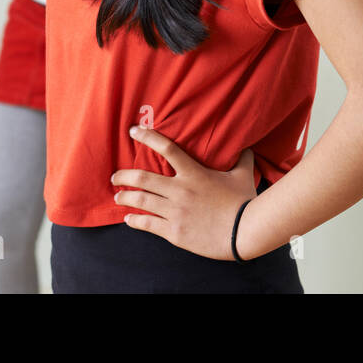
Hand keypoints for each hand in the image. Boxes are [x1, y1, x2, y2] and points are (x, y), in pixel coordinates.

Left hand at [111, 125, 257, 260]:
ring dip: (125, 197)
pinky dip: (134, 220)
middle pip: (142, 178)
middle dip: (124, 176)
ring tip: (117, 196)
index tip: (133, 130)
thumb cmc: (245, 202)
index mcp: (194, 173)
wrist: (245, 232)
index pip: (167, 149)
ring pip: (140, 201)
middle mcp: (180, 190)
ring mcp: (175, 212)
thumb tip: (247, 148)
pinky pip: (147, 224)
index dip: (148, 137)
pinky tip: (128, 219)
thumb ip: (242, 160)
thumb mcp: (243, 176)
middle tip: (115, 176)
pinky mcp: (174, 232)